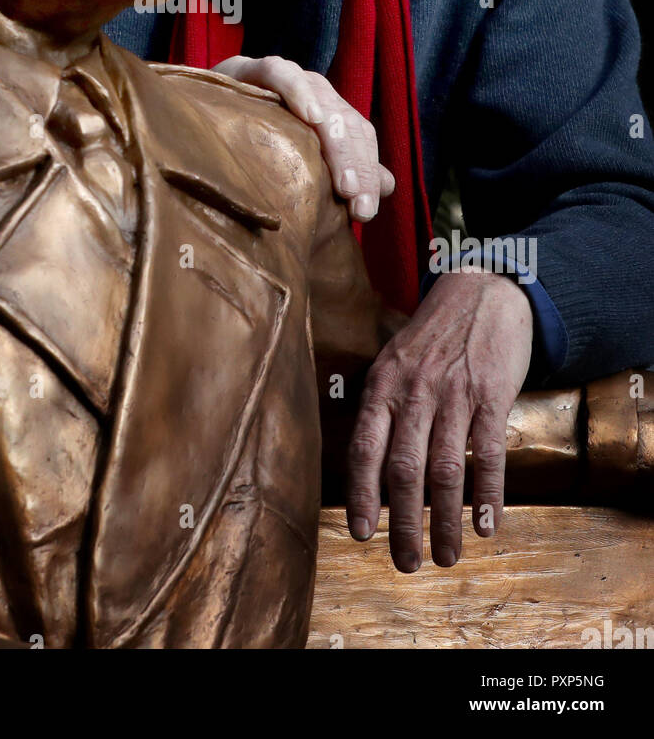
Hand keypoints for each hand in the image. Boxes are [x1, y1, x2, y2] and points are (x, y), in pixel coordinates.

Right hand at [213, 55, 394, 224]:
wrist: (193, 109)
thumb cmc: (247, 136)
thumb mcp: (295, 157)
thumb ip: (342, 167)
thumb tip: (389, 186)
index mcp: (328, 110)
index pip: (360, 136)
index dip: (367, 170)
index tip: (365, 212)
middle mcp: (312, 90)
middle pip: (347, 122)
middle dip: (357, 166)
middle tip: (358, 205)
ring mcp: (284, 76)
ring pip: (322, 101)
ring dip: (338, 140)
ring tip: (344, 182)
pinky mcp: (249, 67)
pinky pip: (280, 73)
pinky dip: (298, 91)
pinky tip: (311, 115)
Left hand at [345, 268, 532, 570]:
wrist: (481, 290)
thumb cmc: (433, 337)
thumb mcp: (394, 362)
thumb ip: (382, 409)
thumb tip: (370, 470)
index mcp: (383, 386)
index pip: (365, 448)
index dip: (361, 494)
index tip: (361, 533)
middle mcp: (414, 391)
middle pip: (404, 469)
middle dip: (403, 523)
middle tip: (405, 563)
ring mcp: (454, 393)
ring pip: (445, 469)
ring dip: (444, 520)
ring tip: (446, 556)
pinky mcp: (492, 394)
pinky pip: (488, 452)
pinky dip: (488, 494)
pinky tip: (488, 526)